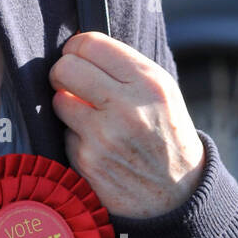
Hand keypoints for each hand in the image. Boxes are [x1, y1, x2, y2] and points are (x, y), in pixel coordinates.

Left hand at [48, 31, 206, 218]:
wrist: (178, 193)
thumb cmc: (165, 134)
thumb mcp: (163, 93)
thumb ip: (124, 68)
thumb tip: (78, 48)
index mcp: (148, 83)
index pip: (90, 44)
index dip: (75, 47)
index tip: (75, 54)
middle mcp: (126, 107)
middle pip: (65, 68)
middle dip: (63, 73)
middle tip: (70, 82)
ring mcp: (104, 136)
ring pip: (58, 100)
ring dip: (67, 106)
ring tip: (90, 116)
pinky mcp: (87, 161)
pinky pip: (64, 134)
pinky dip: (76, 138)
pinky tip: (98, 146)